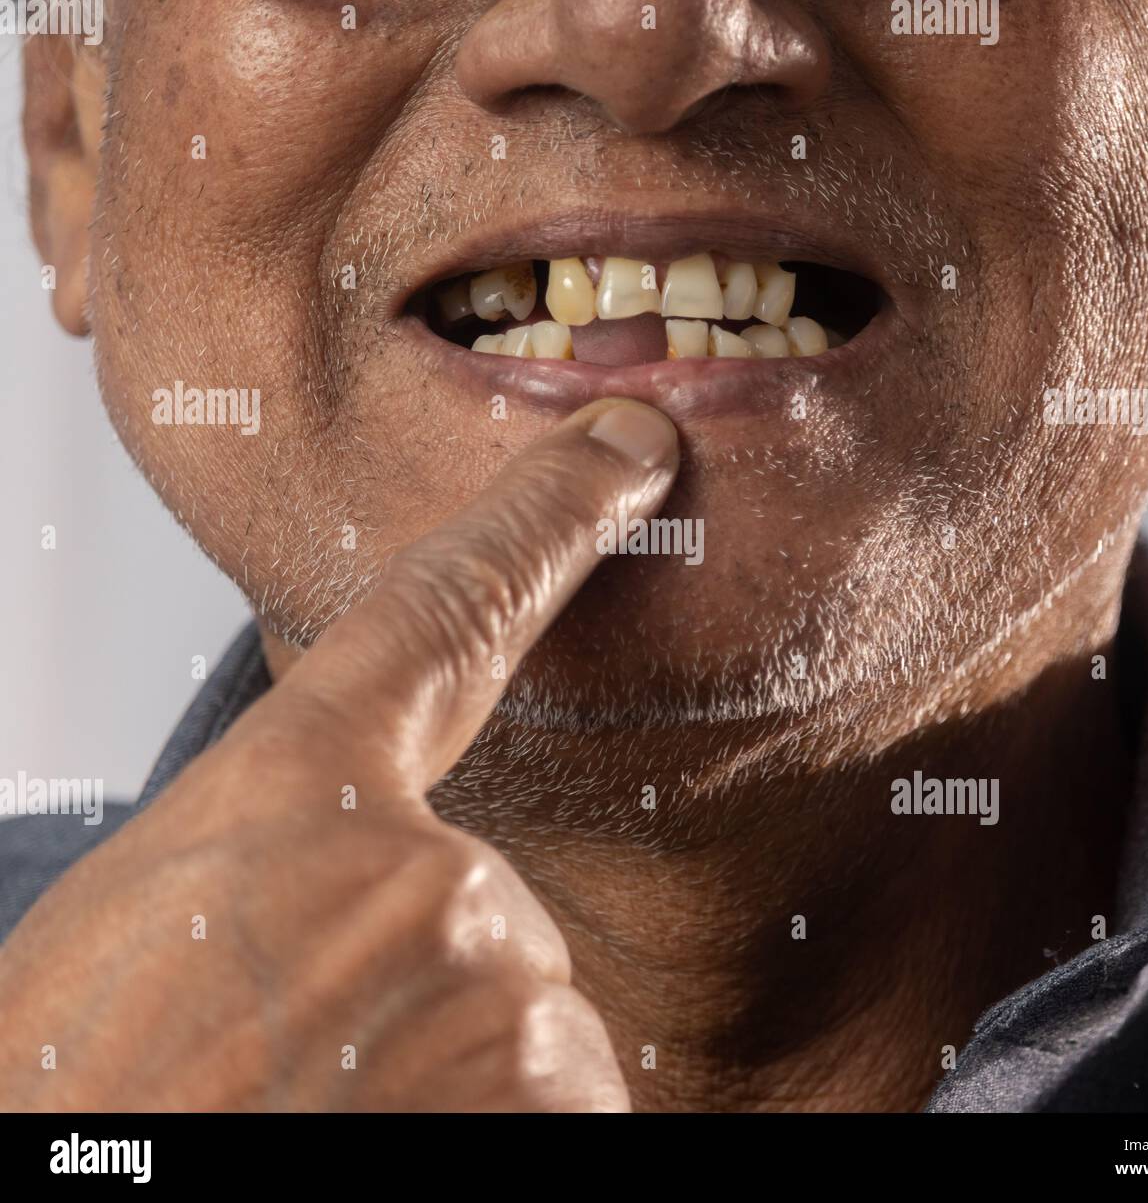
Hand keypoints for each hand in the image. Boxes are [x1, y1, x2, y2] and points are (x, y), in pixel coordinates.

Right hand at [0, 398, 678, 1111]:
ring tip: (323, 1117)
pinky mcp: (553, 1090)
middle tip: (302, 1066)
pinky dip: (494, 1126)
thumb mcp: (137, 938)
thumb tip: (343, 882)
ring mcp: (495, 982)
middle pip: (483, 906)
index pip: (447, 609)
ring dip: (445, 1076)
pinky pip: (563, 1097)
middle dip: (415, 984)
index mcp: (294, 800)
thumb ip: (270, 864)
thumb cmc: (85, 1098)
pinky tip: (394, 1143)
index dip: (547, 517)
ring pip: (520, 1015)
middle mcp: (418, 869)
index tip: (628, 448)